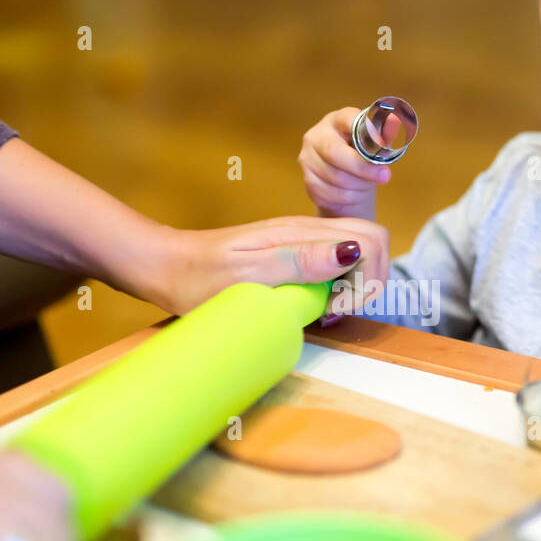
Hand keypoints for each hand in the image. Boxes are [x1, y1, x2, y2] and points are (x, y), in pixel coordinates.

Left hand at [140, 216, 390, 317]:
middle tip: (337, 309)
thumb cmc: (200, 277)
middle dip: (370, 279)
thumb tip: (351, 251)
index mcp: (301, 233)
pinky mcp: (292, 252)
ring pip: (357, 250)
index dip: (369, 277)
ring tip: (327, 310)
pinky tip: (316, 305)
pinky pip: (335, 261)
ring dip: (356, 284)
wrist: (167, 267)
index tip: (338, 305)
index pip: (371, 239)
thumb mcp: (250, 274)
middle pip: (372, 240)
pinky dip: (339, 286)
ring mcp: (300, 240)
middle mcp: (306, 231)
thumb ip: (301, 261)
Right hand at [298, 107, 397, 219]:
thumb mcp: (378, 142)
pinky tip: (354, 193)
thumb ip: (384, 133)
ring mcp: (308, 158)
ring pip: (335, 177)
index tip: (381, 147)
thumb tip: (393, 122)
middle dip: (363, 168)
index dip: (364, 134)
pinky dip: (347, 198)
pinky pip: (329, 193)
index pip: (347, 120)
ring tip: (368, 184)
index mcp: (337, 120)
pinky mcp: (308, 179)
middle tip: (385, 176)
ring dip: (358, 185)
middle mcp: (317, 135)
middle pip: (335, 152)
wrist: (348, 178)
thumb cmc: (365, 154)